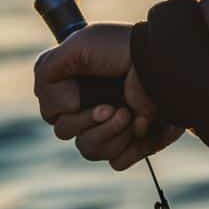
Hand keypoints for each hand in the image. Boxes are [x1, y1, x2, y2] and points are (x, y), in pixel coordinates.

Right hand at [33, 0, 208, 170]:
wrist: (162, 61)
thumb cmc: (121, 48)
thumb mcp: (76, 47)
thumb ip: (47, 71)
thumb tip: (54, 107)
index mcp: (72, 86)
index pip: (50, 111)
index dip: (59, 106)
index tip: (77, 95)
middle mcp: (88, 107)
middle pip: (65, 132)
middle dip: (87, 121)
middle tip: (111, 107)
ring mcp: (111, 127)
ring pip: (88, 149)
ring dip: (109, 132)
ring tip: (128, 114)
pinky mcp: (133, 142)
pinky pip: (116, 161)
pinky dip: (127, 146)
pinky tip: (139, 126)